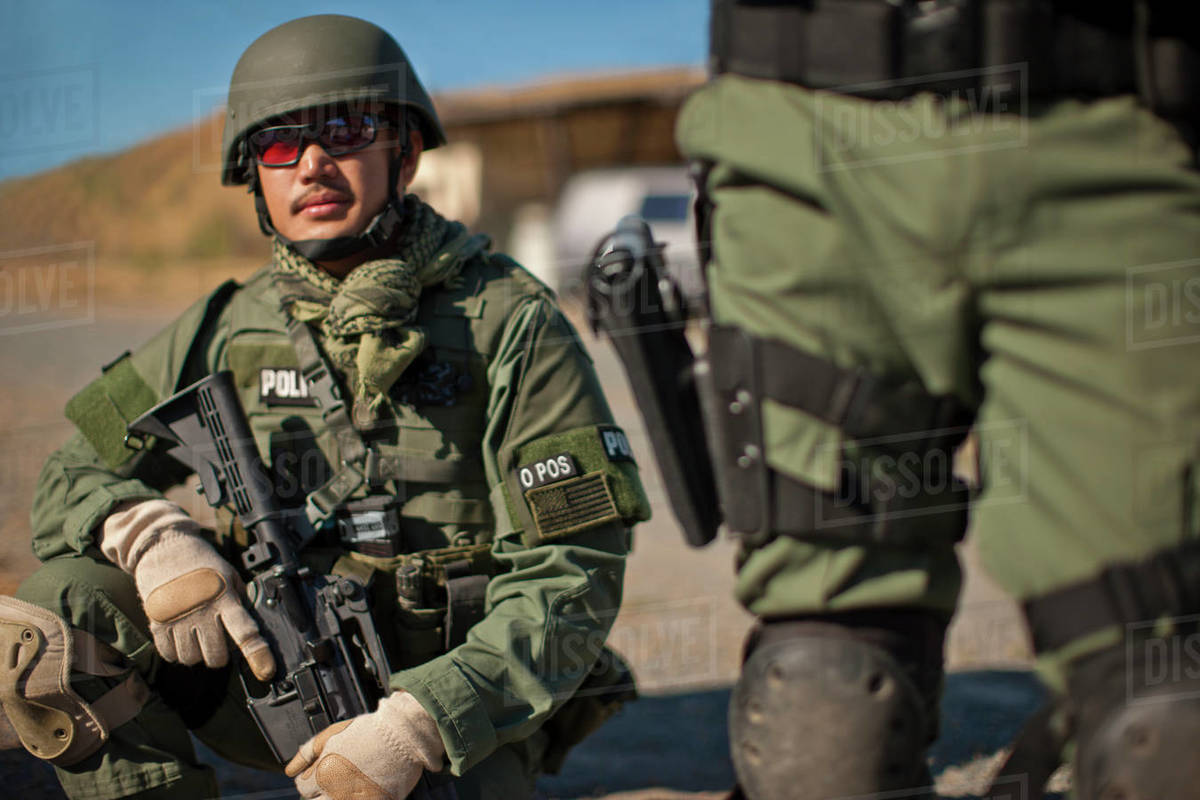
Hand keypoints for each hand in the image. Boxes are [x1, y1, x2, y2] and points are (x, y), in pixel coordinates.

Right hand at [99, 500, 274, 679]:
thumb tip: (250, 628)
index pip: (245, 632)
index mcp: (224, 598)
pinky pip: (169, 655)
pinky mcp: (157, 623)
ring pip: (192, 660)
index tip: (266, 671)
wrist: (164, 548)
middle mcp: (202, 612)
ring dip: (197, 654)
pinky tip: (180, 636)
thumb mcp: (229, 576)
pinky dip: (176, 653)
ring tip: (197, 635)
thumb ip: (239, 601)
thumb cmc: (201, 562)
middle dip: (221, 656)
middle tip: (218, 641)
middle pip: (216, 657)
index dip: (258, 655)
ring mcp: (177, 619)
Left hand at [286, 691, 444, 799]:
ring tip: (349, 783)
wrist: (402, 735)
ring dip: (336, 796)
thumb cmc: (368, 731)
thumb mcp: (331, 734)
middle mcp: (336, 793)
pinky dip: (358, 797)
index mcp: (322, 774)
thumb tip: (289, 770)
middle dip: (321, 792)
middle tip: (335, 778)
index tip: (321, 771)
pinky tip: (364, 785)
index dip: (311, 777)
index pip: (302, 788)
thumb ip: (306, 752)